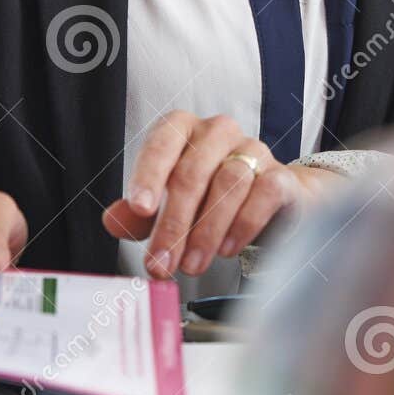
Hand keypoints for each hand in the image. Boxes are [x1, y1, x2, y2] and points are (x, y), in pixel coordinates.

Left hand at [102, 111, 340, 277]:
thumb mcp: (168, 204)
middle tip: (161, 262)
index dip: (149, 176)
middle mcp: (218, 132)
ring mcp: (253, 149)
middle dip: (174, 224)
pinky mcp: (281, 175)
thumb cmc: (209, 196)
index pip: (162, 144)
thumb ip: (140, 213)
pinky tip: (227, 248)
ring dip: (206, 231)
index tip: (141, 208)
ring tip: (192, 265)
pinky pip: (264, 192)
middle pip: (193, 172)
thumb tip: (112, 221)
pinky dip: (243, 223)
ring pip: (228, 183)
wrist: (270, 199)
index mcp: (183, 129)